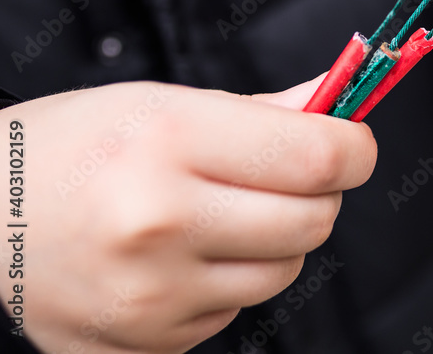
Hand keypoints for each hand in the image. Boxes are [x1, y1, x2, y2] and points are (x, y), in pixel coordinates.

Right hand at [0, 77, 375, 353]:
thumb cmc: (78, 144)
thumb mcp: (164, 103)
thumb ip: (264, 111)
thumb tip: (339, 102)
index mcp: (168, 141)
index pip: (316, 157)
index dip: (355, 149)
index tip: (353, 144)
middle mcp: (158, 223)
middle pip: (314, 221)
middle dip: (318, 194)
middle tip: (284, 177)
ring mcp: (149, 295)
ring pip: (282, 271)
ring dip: (273, 242)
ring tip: (217, 215)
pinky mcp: (141, 344)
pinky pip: (233, 313)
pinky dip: (224, 282)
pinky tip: (176, 258)